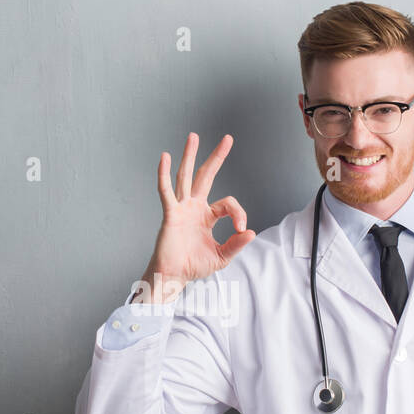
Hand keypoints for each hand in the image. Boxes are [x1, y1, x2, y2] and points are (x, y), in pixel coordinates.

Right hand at [135, 132, 255, 303]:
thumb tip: (250, 232)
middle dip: (216, 157)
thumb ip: (235, 244)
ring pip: (186, 177)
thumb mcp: (222, 256)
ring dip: (190, 156)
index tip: (241, 229)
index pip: (228, 204)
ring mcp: (181, 208)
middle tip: (228, 138)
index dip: (238, 213)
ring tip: (193, 137)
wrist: (175, 276)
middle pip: (206, 176)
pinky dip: (164, 175)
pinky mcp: (170, 214)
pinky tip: (164, 157)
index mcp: (207, 216)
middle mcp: (194, 207)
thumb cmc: (194, 266)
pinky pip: (166, 192)